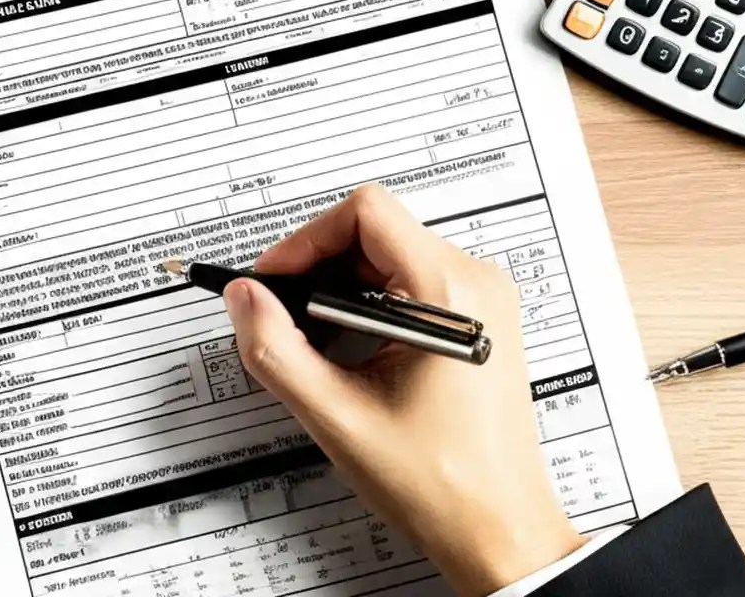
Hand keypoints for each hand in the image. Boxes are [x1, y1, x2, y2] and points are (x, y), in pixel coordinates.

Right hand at [222, 185, 583, 593]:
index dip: (305, 240)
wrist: (499, 530)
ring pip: (389, 259)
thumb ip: (277, 350)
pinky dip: (366, 309)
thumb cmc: (444, 484)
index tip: (272, 280)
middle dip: (317, 270)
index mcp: (451, 296)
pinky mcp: (478, 323)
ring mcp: (482, 304)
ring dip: (339, 293)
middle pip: (375, 233)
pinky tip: (349, 355)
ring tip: (316, 348)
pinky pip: (410, 286)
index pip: (365, 213)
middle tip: (282, 318)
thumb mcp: (338, 417)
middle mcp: (477, 286)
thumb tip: (245, 300)